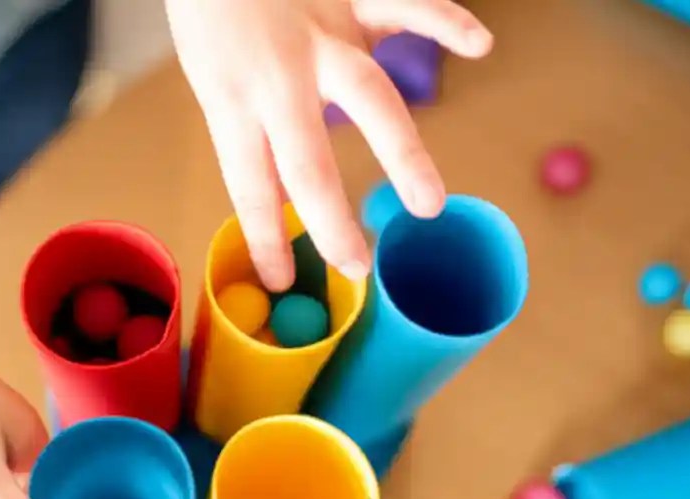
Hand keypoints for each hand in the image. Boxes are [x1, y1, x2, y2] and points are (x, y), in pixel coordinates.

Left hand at [167, 0, 492, 289]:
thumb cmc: (211, 8)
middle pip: (304, 160)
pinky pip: (406, 5)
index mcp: (232, 99)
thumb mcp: (214, 75)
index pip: (249, 184)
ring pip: (366, 95)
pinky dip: (445, 22)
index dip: (264, 237)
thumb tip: (281, 193)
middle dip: (329, 220)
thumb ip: (256, 124)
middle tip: (358, 267)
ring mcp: (319, 32)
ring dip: (401, 153)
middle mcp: (278, 75)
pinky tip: (478, 45)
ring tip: (429, 204)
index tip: (280, 280)